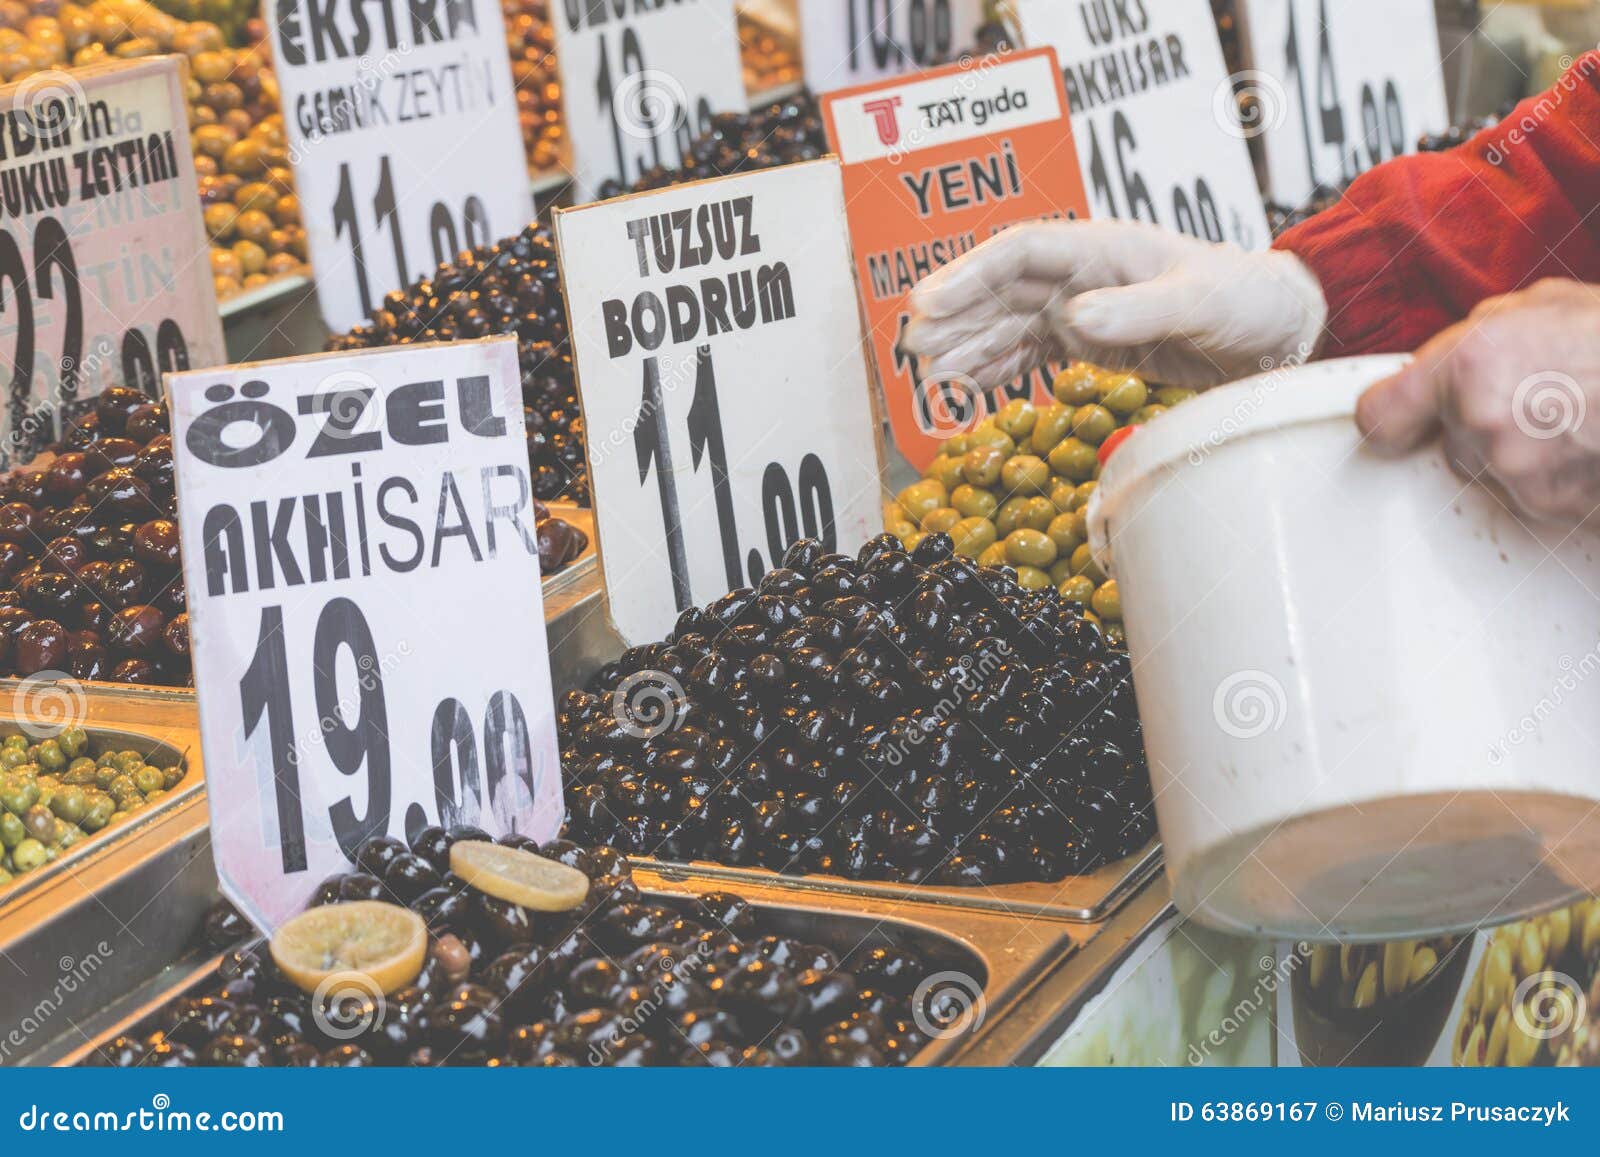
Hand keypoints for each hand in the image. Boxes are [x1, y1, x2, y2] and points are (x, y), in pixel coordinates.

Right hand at [902, 220, 1327, 389]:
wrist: (1280, 332)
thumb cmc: (1247, 300)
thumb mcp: (1200, 302)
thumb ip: (1138, 311)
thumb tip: (1075, 316)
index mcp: (1104, 249)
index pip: (1018, 252)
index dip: (967, 275)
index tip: (926, 303)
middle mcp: (1084, 276)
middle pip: (999, 291)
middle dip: (953, 317)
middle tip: (912, 351)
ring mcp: (1083, 310)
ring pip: (1006, 326)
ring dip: (966, 348)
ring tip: (929, 378)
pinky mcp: (1090, 343)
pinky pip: (1029, 355)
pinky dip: (996, 372)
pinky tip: (966, 391)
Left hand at [1356, 279, 1599, 526]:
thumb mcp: (1548, 306)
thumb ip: (1483, 335)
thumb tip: (1449, 358)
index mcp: (1471, 363)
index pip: (1383, 412)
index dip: (1390, 417)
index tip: (1391, 422)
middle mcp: (1484, 423)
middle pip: (1453, 443)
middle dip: (1486, 425)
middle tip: (1544, 398)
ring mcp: (1520, 474)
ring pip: (1498, 473)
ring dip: (1528, 454)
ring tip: (1583, 418)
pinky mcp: (1557, 510)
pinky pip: (1540, 500)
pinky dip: (1564, 481)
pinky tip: (1595, 445)